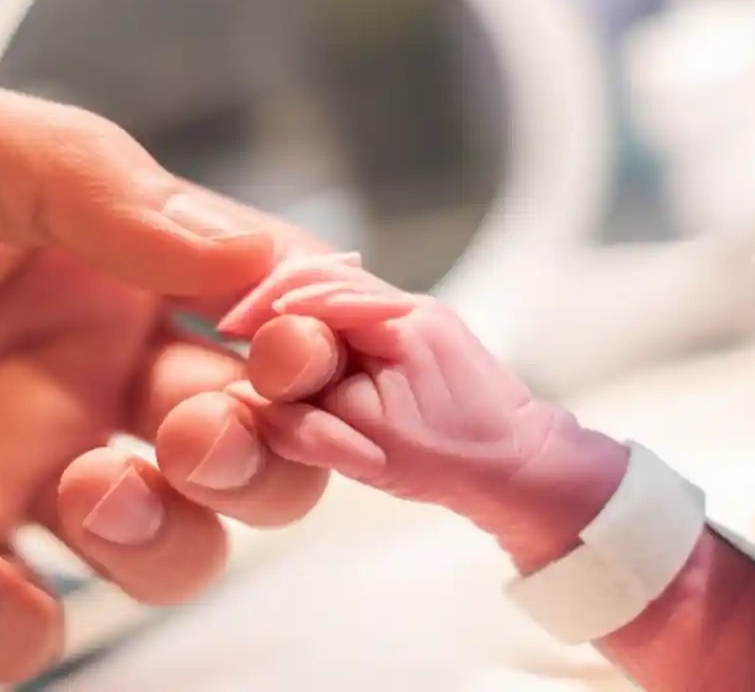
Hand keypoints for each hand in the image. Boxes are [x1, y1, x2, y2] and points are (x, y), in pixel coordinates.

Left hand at [0, 74, 331, 681]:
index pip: (259, 309)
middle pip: (248, 452)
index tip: (300, 354)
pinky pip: (26, 626)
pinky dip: (12, 620)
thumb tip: (246, 250)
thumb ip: (88, 182)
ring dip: (155, 540)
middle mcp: (86, 378)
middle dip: (257, 462)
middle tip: (189, 439)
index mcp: (108, 270)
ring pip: (167, 551)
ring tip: (78, 489)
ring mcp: (21, 473)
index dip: (311, 341)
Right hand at [161, 254, 610, 557]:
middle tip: (237, 337)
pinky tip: (308, 375)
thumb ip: (302, 416)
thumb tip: (251, 401)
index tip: (226, 327)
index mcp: (395, 315)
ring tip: (269, 363)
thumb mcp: (367, 442)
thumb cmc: (460, 458)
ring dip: (295, 330)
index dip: (259, 303)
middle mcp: (403, 304)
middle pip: (315, 285)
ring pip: (330, 306)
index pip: (309, 283)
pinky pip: (349, 327)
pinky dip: (321, 346)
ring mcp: (408, 318)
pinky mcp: (408, 340)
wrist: (529, 471)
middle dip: (273, 313)